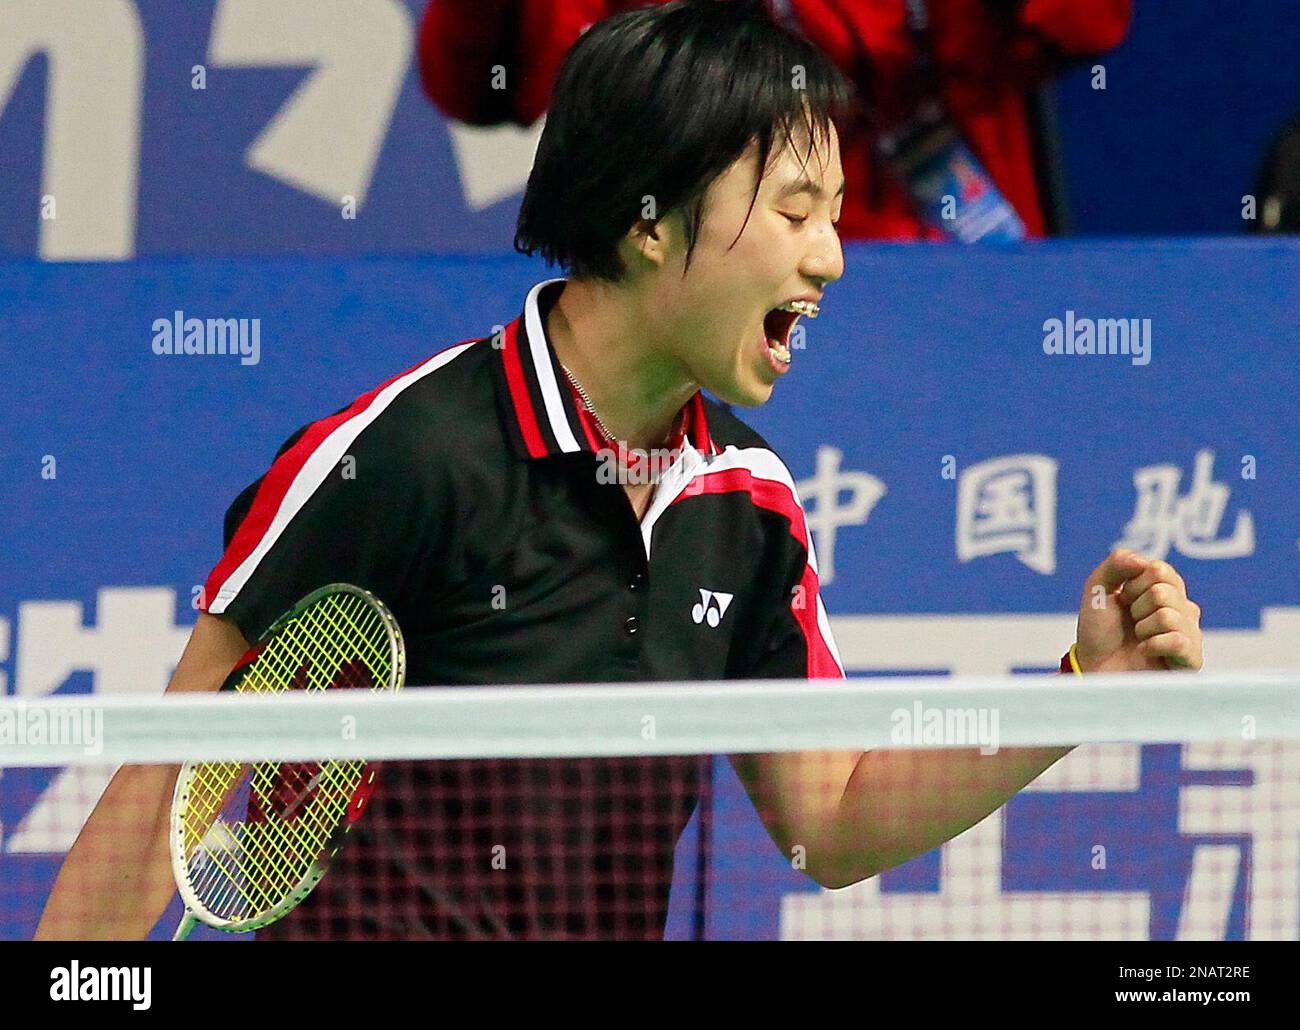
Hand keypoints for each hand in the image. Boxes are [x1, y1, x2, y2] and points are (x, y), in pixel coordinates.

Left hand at [1074, 549, 1203, 671]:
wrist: (1094, 666)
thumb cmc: (1100, 630)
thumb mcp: (1098, 588)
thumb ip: (1116, 564)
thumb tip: (1143, 561)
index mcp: (1167, 588)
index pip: (1159, 570)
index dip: (1132, 585)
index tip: (1123, 600)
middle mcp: (1184, 608)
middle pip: (1163, 592)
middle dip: (1135, 608)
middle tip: (1131, 622)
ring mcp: (1190, 633)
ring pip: (1167, 616)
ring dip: (1142, 628)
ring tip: (1139, 639)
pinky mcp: (1192, 658)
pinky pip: (1177, 641)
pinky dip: (1152, 645)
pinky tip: (1145, 651)